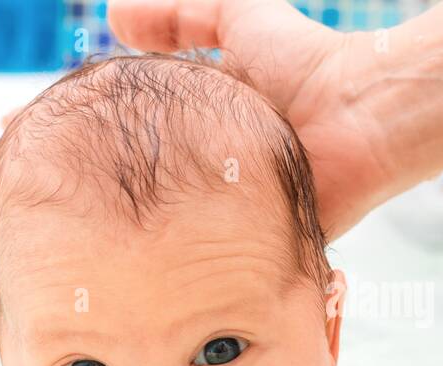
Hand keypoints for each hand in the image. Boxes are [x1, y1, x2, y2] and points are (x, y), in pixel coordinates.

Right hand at [105, 0, 390, 236]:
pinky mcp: (256, 249)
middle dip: (130, 190)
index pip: (153, 140)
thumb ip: (180, 16)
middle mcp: (220, 172)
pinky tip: (157, 262)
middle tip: (89, 197)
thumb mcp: (239, 19)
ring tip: (112, 235)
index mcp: (212, 128)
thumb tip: (113, 15)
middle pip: (161, 187)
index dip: (120, 141)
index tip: (82, 145)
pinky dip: (193, 263)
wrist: (360, 119)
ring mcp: (237, 212)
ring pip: (182, 226)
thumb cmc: (305, 66)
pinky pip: (218, 263)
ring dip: (157, 228)